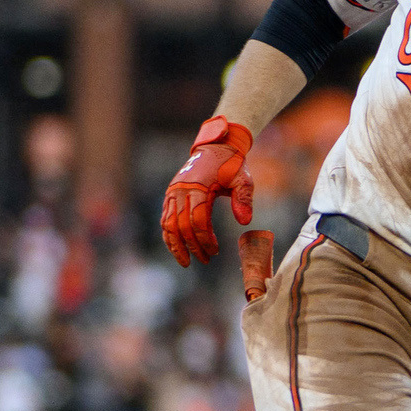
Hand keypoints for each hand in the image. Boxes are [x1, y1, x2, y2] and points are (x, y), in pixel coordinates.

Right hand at [160, 116, 254, 265]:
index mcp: (198, 186)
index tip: (215, 251)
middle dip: (193, 246)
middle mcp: (180, 190)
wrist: (215, 147)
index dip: (205, 238)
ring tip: (185, 262)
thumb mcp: (243, 179)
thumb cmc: (232, 164)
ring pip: (168, 224)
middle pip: (181, 225)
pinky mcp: (170, 194)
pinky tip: (177, 248)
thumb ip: (244, 199)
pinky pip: (165, 219)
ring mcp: (172, 192)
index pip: (198, 219)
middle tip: (205, 260)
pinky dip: (169, 235)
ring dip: (175, 245)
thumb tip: (245, 222)